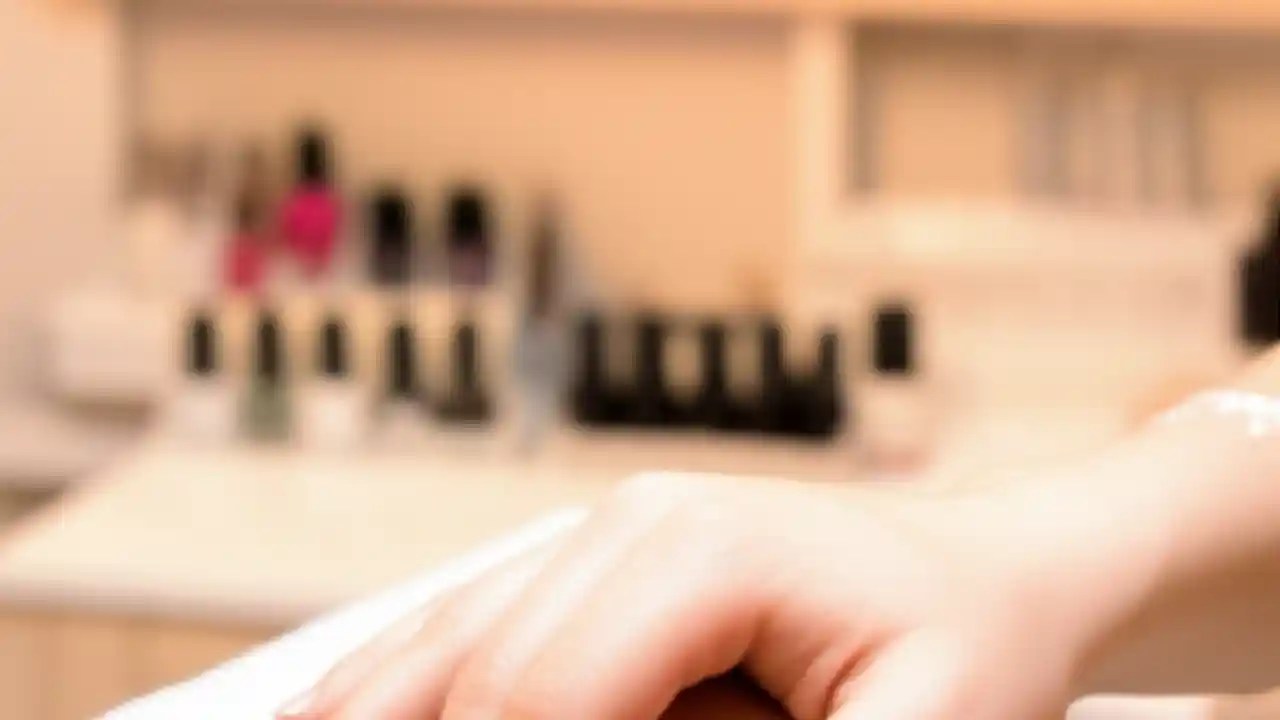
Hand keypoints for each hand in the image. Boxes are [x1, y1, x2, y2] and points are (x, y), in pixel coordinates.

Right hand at [280, 472, 1121, 719]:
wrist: (995, 573)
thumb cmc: (971, 650)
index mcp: (700, 550)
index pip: (549, 697)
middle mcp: (630, 525)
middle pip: (482, 678)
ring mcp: (606, 536)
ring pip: (449, 646)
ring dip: (371, 716)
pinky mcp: (601, 566)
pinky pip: (471, 631)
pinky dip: (395, 686)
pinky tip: (326, 716)